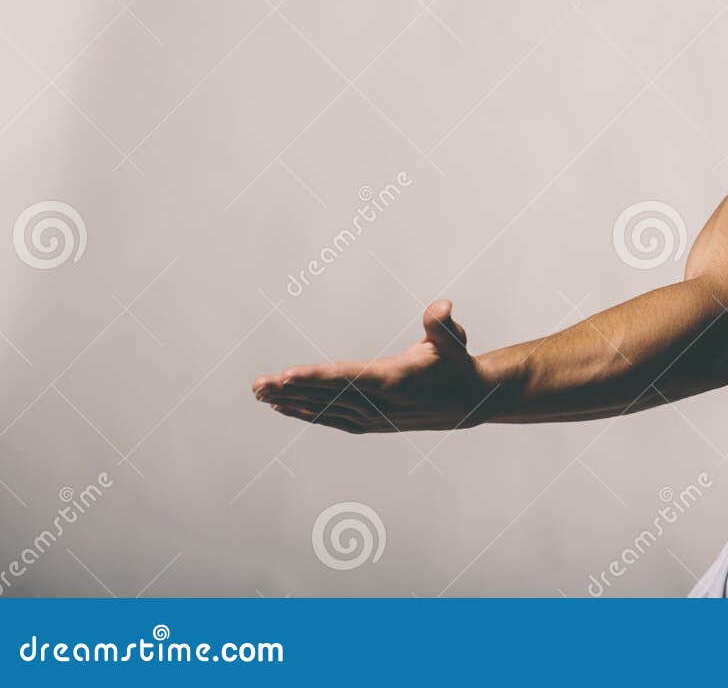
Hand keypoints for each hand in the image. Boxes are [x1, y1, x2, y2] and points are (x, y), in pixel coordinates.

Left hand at [252, 299, 493, 432]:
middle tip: (258, 384)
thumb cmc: (455, 363)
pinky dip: (306, 413)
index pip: (348, 378)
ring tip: (260, 393)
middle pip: (327, 396)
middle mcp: (380, 404)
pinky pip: (331, 419)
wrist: (468, 401)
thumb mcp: (453, 339)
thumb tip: (442, 306)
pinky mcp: (369, 423)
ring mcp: (373, 417)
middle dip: (290, 390)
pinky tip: (283, 407)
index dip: (316, 377)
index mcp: (394, 380)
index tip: (287, 374)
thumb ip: (442, 324)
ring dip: (290, 401)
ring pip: (324, 409)